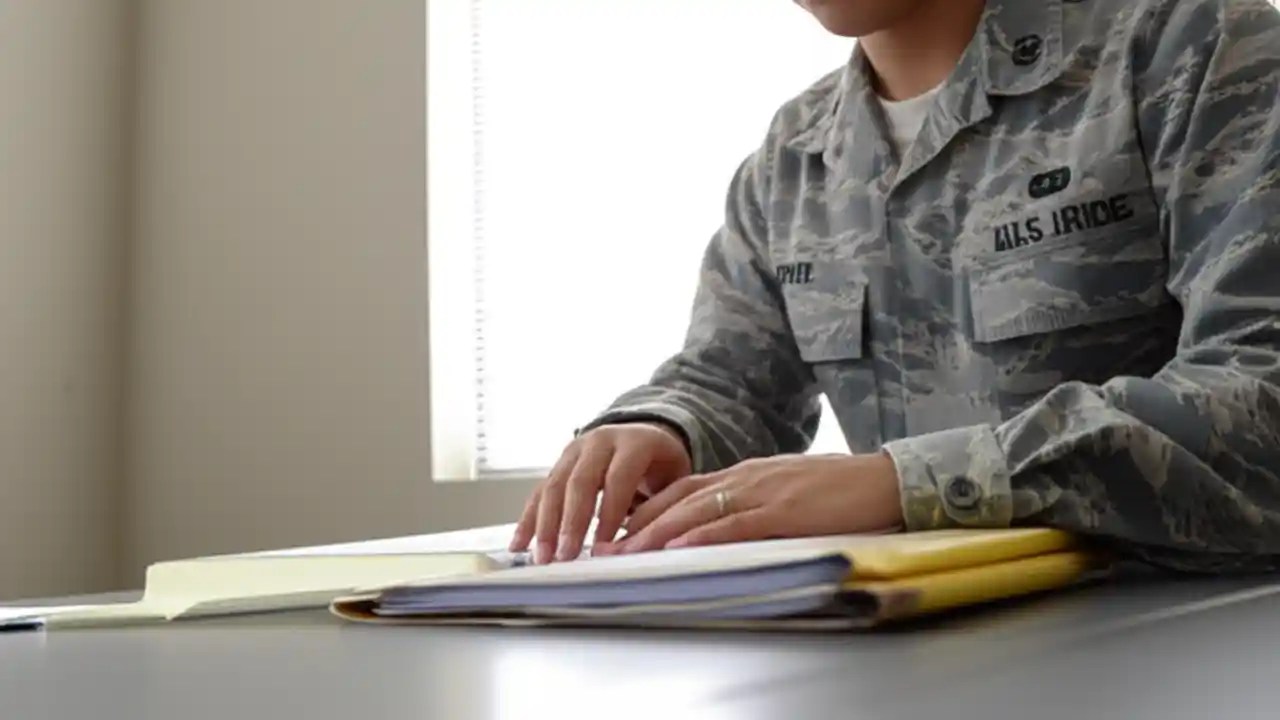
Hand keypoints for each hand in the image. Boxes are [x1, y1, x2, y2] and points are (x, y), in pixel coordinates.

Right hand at [508, 423, 692, 563]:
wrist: (643, 432)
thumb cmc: (661, 464)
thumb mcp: (675, 476)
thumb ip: (664, 505)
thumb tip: (651, 545)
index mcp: (633, 442)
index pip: (618, 478)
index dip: (610, 512)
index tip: (604, 545)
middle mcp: (599, 442)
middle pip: (579, 481)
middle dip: (570, 522)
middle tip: (566, 556)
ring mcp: (574, 452)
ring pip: (554, 486)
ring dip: (545, 525)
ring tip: (542, 558)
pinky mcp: (558, 465)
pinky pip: (539, 492)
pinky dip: (528, 520)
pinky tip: (518, 545)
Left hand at [600, 452, 902, 553]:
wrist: (885, 480)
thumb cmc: (841, 490)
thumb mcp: (787, 491)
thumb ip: (755, 503)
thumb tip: (727, 525)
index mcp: (745, 473)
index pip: (684, 489)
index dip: (648, 508)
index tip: (618, 528)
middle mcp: (745, 478)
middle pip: (679, 499)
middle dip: (637, 523)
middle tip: (606, 547)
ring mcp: (762, 492)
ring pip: (696, 510)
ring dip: (656, 533)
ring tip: (626, 552)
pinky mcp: (783, 511)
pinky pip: (733, 525)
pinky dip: (700, 536)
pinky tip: (677, 548)